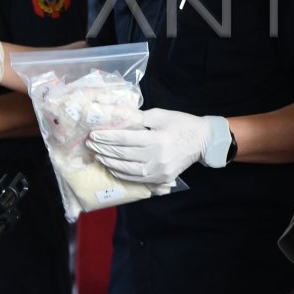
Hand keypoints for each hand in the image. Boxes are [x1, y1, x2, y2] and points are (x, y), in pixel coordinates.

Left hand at [86, 108, 229, 184]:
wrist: (203, 140)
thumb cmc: (182, 124)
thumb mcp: (161, 115)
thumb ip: (139, 118)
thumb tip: (118, 120)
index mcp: (157, 139)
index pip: (125, 139)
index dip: (107, 137)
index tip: (93, 135)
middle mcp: (157, 157)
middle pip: (123, 155)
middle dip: (104, 150)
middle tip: (90, 145)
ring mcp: (159, 170)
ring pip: (127, 170)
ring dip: (109, 163)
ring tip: (98, 156)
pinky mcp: (161, 178)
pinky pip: (137, 179)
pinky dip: (122, 174)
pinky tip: (112, 167)